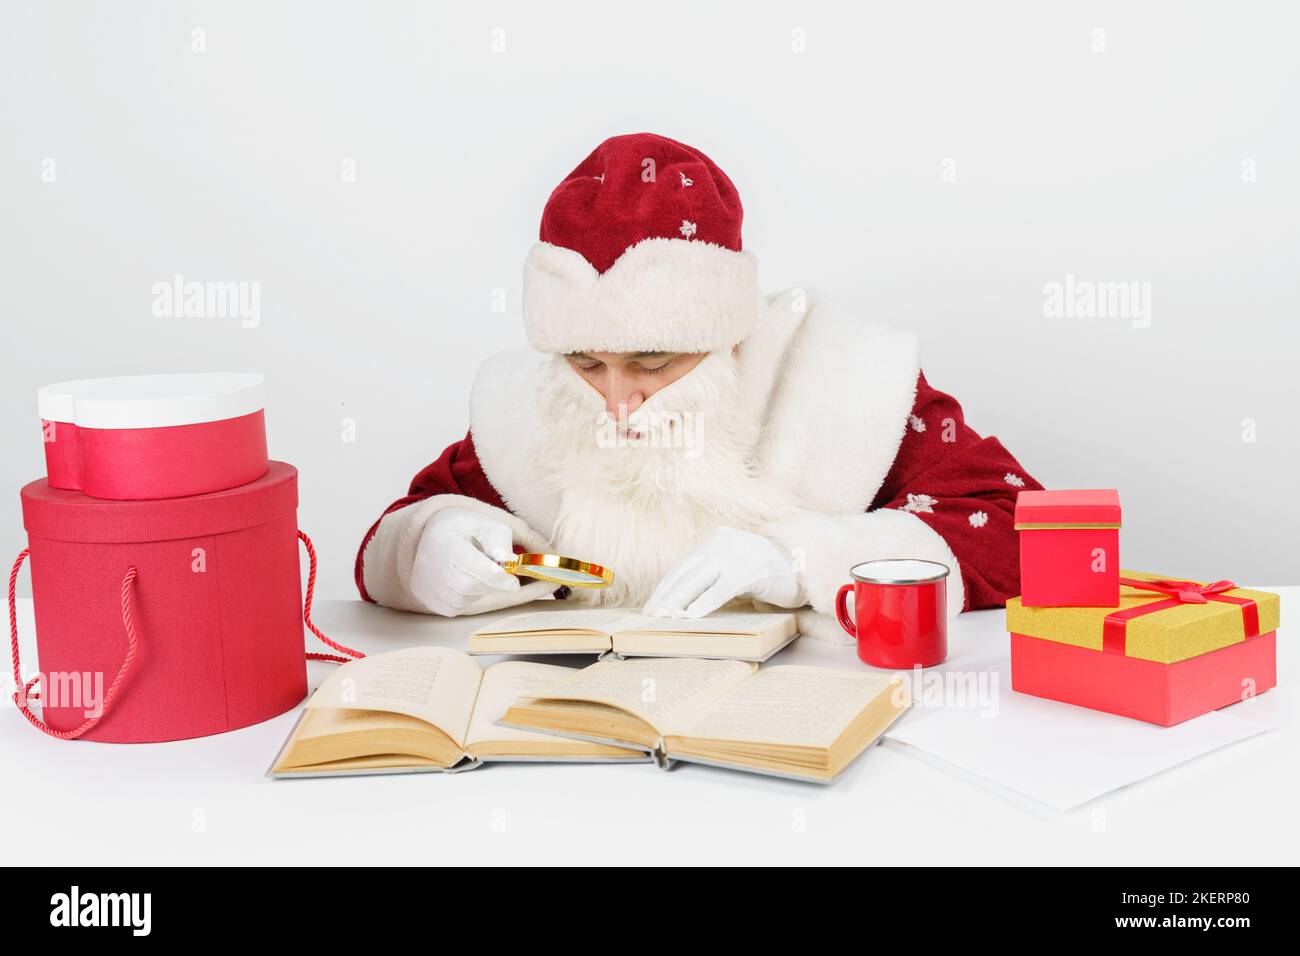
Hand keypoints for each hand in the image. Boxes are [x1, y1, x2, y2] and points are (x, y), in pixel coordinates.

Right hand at [409, 507, 553, 615]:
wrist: (428, 540)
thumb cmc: (461, 530)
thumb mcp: (483, 523)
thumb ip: (500, 539)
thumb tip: (509, 561)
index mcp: (446, 543)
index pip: (474, 568)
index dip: (498, 578)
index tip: (514, 582)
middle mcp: (434, 569)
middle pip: (474, 586)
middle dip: (494, 582)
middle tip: (498, 570)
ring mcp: (433, 590)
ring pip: (471, 597)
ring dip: (483, 586)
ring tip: (475, 568)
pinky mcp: (437, 604)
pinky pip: (464, 605)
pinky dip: (472, 594)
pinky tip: (465, 578)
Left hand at [643, 527, 804, 617]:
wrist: (805, 566)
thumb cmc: (768, 573)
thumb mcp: (736, 567)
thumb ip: (713, 575)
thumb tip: (682, 600)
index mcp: (718, 538)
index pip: (684, 564)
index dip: (666, 585)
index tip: (652, 604)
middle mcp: (723, 541)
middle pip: (686, 571)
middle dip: (666, 595)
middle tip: (651, 615)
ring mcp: (736, 554)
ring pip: (697, 579)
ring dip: (677, 601)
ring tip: (665, 619)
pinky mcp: (749, 571)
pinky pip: (719, 590)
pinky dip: (702, 604)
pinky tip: (689, 617)